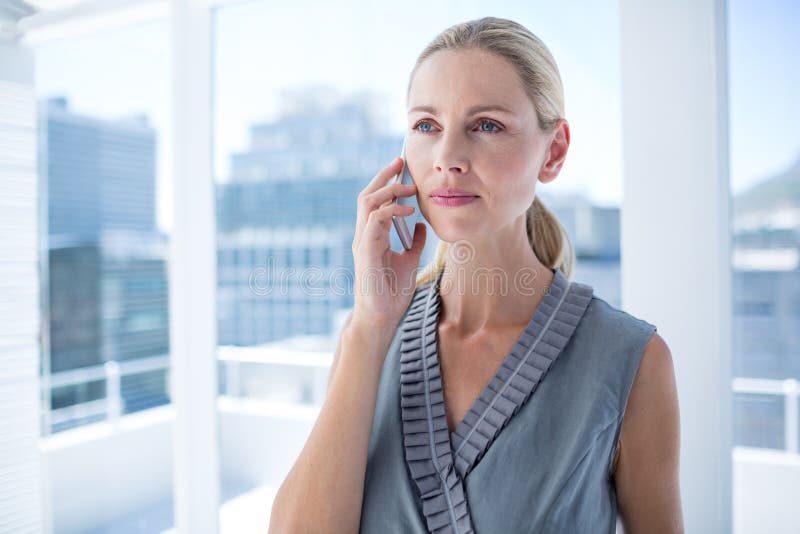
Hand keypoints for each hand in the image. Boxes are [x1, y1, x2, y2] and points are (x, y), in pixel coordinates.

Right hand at [351, 157, 426, 329]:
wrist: (382, 317)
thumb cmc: (391, 293)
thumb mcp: (409, 261)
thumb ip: (413, 243)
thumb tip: (420, 226)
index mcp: (372, 236)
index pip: (375, 201)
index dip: (386, 182)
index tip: (402, 168)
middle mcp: (364, 236)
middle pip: (367, 195)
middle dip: (383, 176)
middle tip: (400, 162)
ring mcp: (363, 242)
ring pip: (367, 203)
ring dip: (388, 189)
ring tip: (409, 186)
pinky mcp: (366, 251)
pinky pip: (375, 221)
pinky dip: (391, 210)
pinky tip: (408, 210)